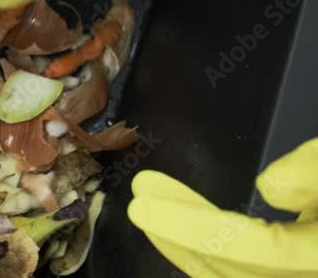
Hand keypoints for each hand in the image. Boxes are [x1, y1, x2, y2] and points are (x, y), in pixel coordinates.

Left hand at [128, 138, 317, 277]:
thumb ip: (315, 172)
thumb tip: (267, 187)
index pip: (253, 248)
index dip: (193, 227)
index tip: (145, 202)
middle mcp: (311, 276)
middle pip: (235, 269)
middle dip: (178, 232)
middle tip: (140, 194)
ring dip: (185, 245)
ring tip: (153, 206)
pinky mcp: (291, 274)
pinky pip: (244, 275)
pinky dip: (209, 258)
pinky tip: (181, 232)